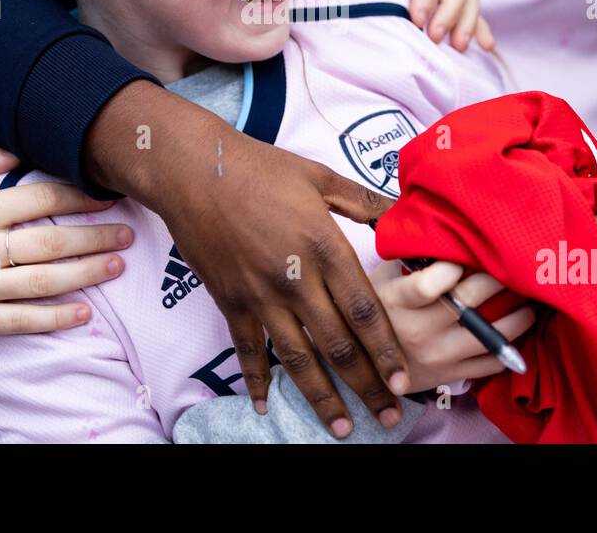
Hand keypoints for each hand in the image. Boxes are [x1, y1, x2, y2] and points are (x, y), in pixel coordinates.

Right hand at [0, 135, 134, 337]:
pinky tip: (85, 313)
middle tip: (127, 233)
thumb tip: (15, 148)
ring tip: (117, 265)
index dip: (78, 196)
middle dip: (94, 237)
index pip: (37, 199)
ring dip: (86, 274)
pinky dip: (55, 318)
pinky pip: (20, 321)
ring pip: (42, 282)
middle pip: (49, 243)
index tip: (108, 194)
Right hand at [85, 82, 409, 438]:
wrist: (193, 171)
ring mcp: (259, 295)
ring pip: (296, 359)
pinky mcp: (229, 302)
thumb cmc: (260, 168)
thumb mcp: (320, 176)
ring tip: (342, 427)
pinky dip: (256, 381)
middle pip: (336, 345)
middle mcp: (294, 279)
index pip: (363, 310)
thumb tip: (403, 214)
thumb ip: (364, 201)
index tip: (404, 378)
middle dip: (366, 386)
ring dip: (321, 397)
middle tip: (387, 416)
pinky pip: (246, 350)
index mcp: (323, 246)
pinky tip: (265, 407)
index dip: (385, 349)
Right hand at [370, 260, 535, 392]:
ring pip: (490, 335)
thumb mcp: (378, 280)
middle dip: (497, 278)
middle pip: (469, 301)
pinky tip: (519, 327)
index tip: (467, 252)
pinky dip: (512, 346)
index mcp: (396, 302)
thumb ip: (407, 258)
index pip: (429, 284)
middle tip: (514, 264)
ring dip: (519, 314)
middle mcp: (418, 331)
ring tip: (530, 297)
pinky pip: (492, 363)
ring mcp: (437, 357)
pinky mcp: (451, 376)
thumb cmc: (376, 310)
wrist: (365, 367)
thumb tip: (441, 227)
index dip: (453, 266)